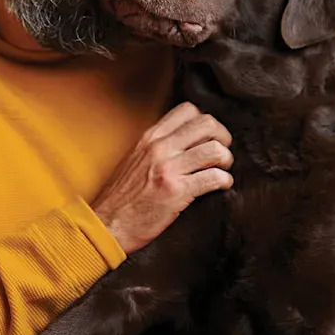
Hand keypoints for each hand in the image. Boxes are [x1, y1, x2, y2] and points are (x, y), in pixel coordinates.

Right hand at [91, 102, 233, 253]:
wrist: (108, 224)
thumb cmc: (121, 197)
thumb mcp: (135, 159)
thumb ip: (157, 147)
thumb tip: (183, 141)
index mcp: (150, 138)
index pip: (188, 110)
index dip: (205, 122)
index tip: (208, 137)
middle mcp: (159, 148)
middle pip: (207, 124)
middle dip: (222, 137)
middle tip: (221, 153)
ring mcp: (168, 168)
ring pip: (215, 150)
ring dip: (226, 160)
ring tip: (222, 170)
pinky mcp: (177, 192)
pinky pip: (214, 177)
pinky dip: (224, 181)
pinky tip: (220, 187)